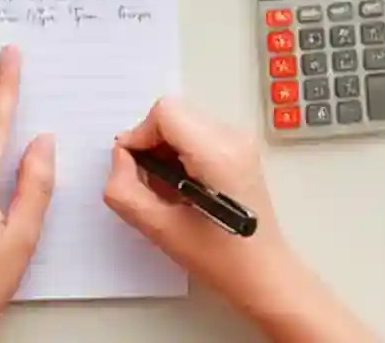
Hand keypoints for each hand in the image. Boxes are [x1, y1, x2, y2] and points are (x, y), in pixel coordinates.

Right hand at [104, 99, 291, 311]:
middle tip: (150, 182)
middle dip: (152, 143)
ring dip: (166, 149)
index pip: (165, 113)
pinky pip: (198, 133)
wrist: (263, 272)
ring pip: (184, 121)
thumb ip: (126, 190)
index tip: (134, 165)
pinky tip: (183, 186)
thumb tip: (121, 157)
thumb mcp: (160, 229)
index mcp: (217, 155)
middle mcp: (233, 139)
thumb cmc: (222, 258)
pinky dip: (181, 153)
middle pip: (174, 114)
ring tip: (168, 189)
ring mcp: (241, 141)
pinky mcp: (241, 148)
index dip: (140, 136)